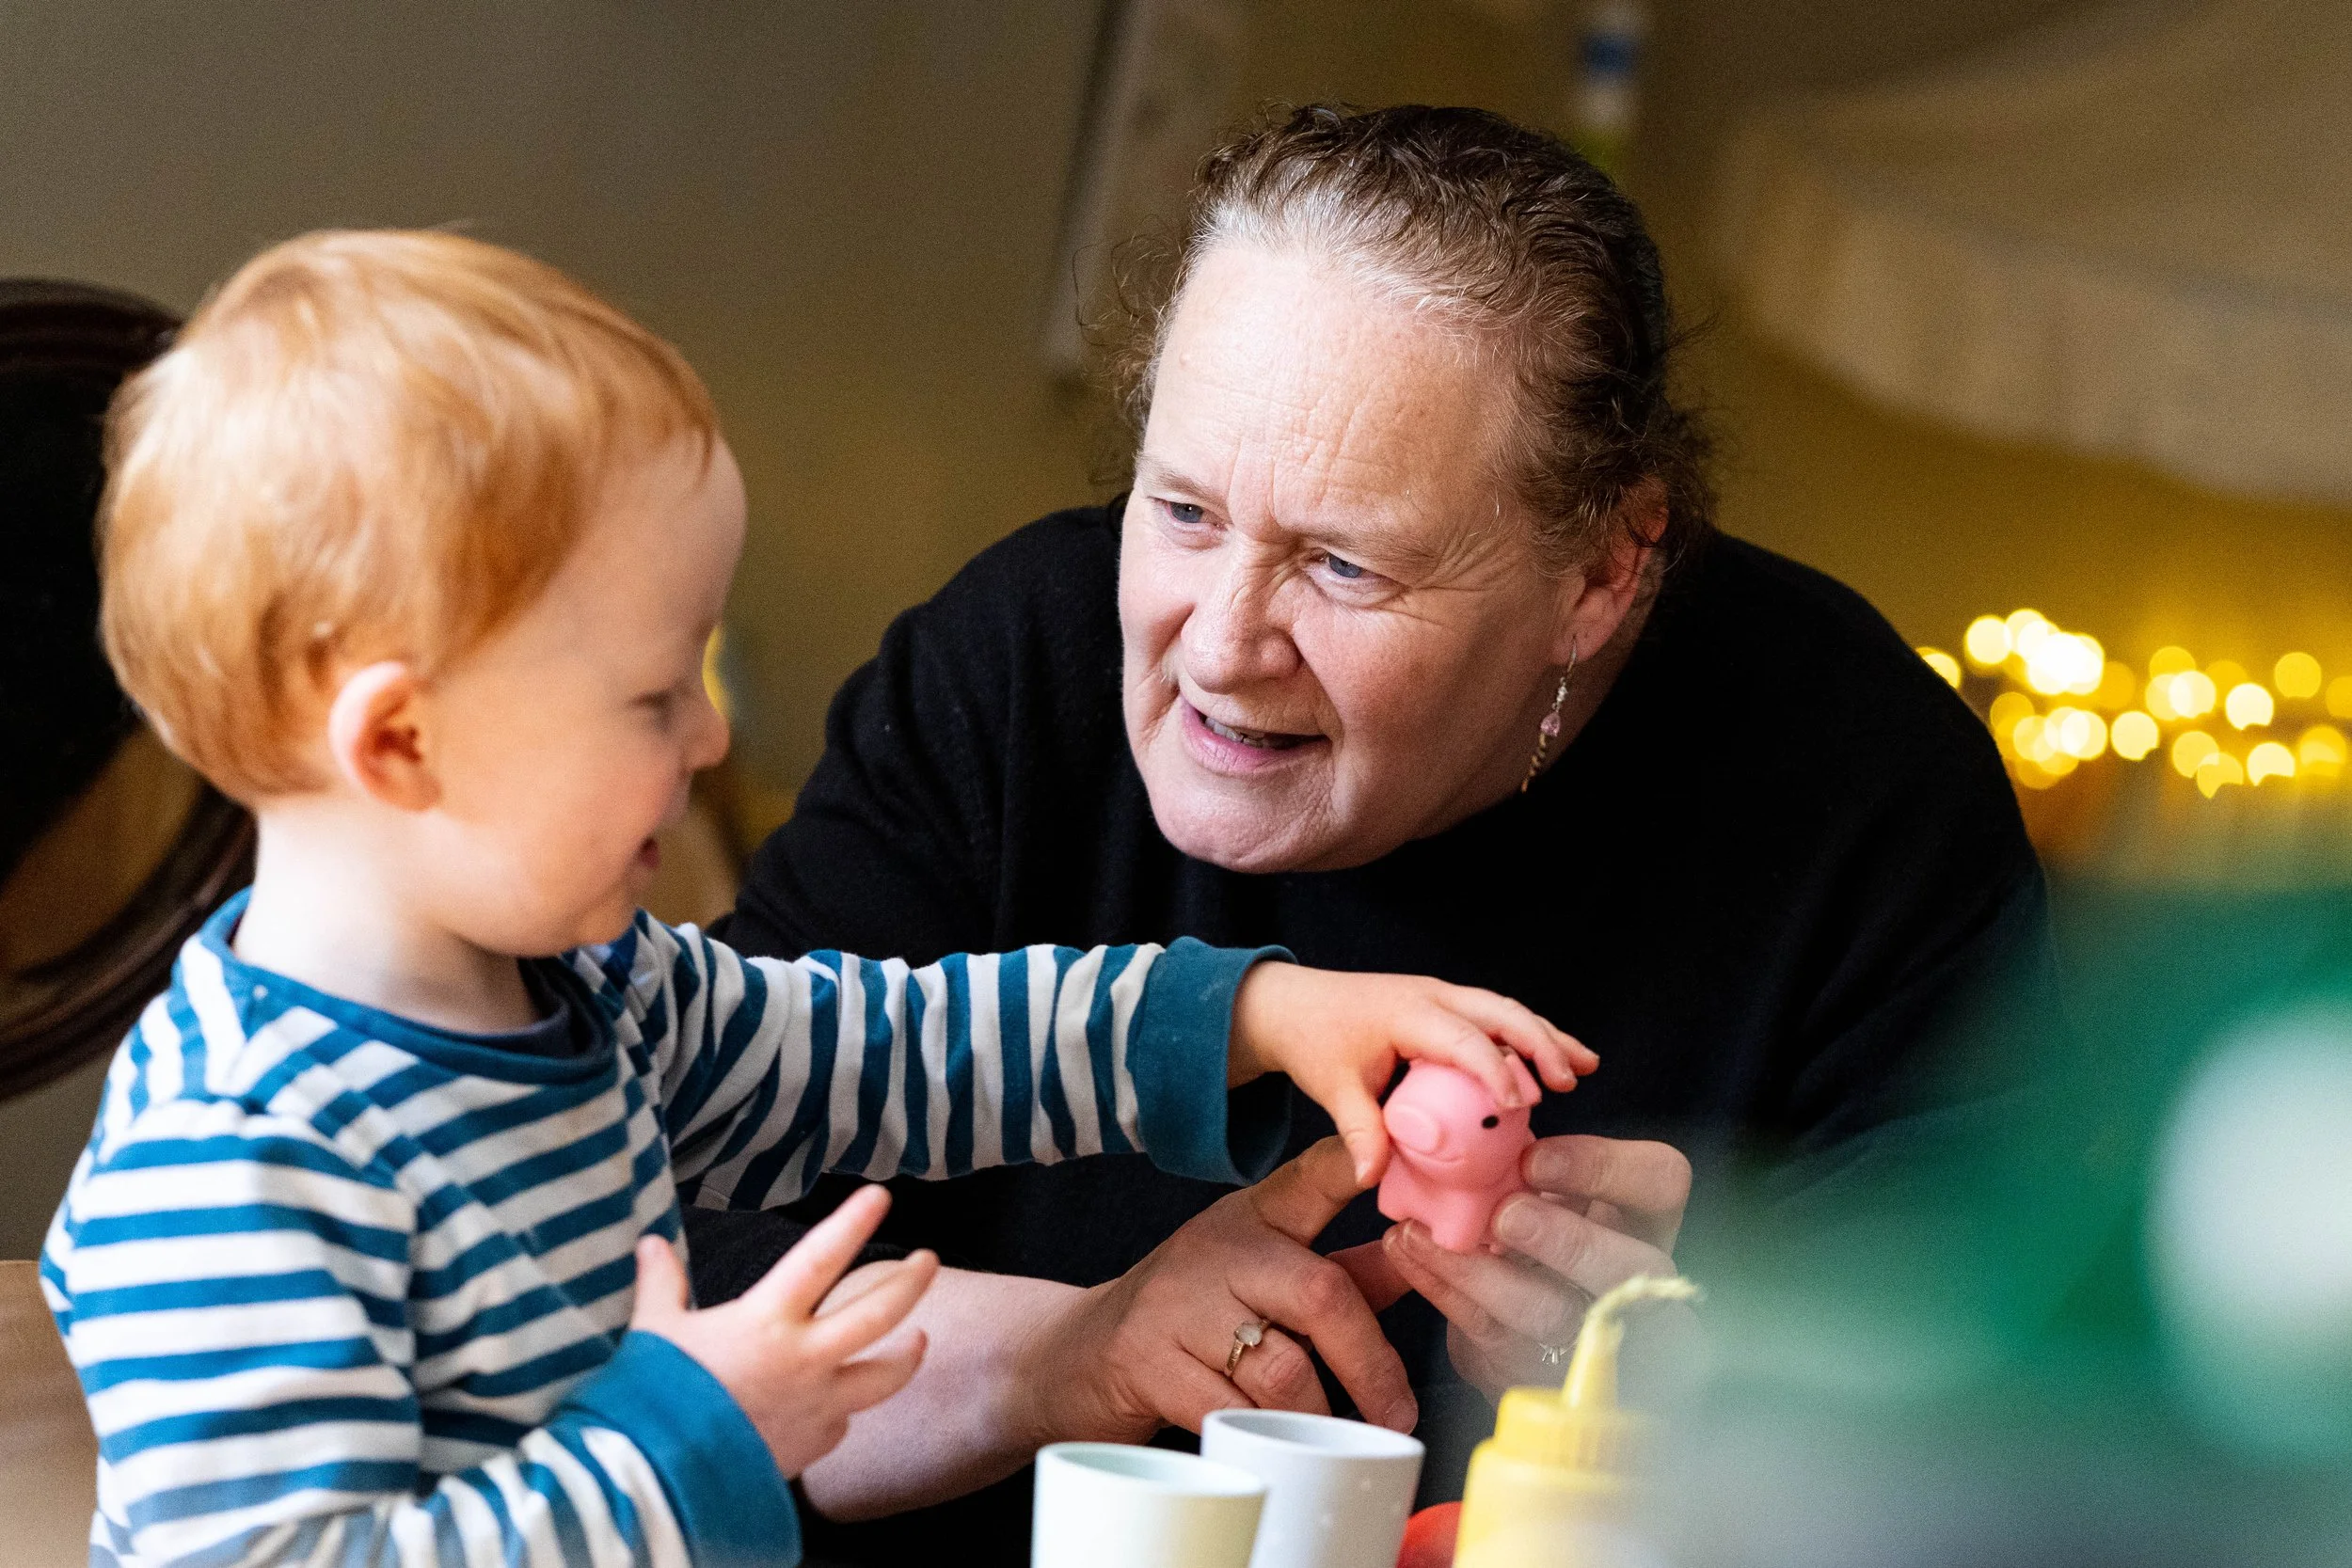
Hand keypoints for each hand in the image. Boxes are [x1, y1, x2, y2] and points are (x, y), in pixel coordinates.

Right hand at [631, 1186, 940, 1477]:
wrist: (659, 1481)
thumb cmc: (653, 1400)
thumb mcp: (654, 1331)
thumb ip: (661, 1284)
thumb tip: (651, 1243)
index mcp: (767, 1320)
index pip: (820, 1257)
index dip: (852, 1223)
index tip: (880, 1197)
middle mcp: (805, 1360)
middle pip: (877, 1315)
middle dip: (910, 1284)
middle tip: (929, 1260)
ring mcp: (816, 1407)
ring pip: (882, 1379)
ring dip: (905, 1357)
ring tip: (920, 1339)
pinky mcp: (813, 1447)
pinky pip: (839, 1424)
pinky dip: (839, 1411)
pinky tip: (836, 1407)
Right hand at [1013, 1138, 1416, 1444]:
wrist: (1079, 1356)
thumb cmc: (1193, 1315)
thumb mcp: (1263, 1276)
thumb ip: (1343, 1269)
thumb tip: (1421, 1255)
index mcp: (1254, 1219)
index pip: (1311, 1179)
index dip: (1351, 1165)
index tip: (1388, 1162)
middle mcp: (1217, 1250)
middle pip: (1319, 1294)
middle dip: (1370, 1364)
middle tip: (1398, 1414)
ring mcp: (1177, 1306)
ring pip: (1282, 1369)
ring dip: (1320, 1416)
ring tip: (1336, 1439)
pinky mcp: (1148, 1364)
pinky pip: (1230, 1413)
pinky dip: (1262, 1441)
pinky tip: (1273, 1450)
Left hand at [1231, 963, 1598, 1183]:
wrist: (1295, 1003)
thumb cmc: (1314, 1040)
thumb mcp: (1332, 1086)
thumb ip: (1357, 1130)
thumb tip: (1371, 1177)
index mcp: (1406, 1013)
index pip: (1461, 1039)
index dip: (1493, 1070)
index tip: (1519, 1105)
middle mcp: (1432, 995)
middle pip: (1500, 1012)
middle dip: (1540, 1043)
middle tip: (1572, 1080)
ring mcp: (1442, 996)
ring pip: (1505, 1010)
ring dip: (1545, 1035)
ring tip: (1585, 1066)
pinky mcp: (1446, 1005)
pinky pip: (1494, 1017)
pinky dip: (1528, 1035)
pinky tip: (1555, 1060)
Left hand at [1333, 1134, 1690, 1398]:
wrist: (1519, 1324)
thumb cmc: (1535, 1230)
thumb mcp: (1553, 1192)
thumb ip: (1532, 1167)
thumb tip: (1477, 1128)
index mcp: (1646, 1219)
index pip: (1662, 1182)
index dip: (1602, 1168)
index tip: (1533, 1157)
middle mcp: (1638, 1282)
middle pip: (1629, 1268)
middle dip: (1566, 1241)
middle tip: (1504, 1216)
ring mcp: (1593, 1338)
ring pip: (1551, 1314)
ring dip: (1480, 1271)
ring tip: (1422, 1232)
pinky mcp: (1535, 1370)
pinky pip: (1491, 1335)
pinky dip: (1444, 1290)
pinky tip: (1409, 1253)